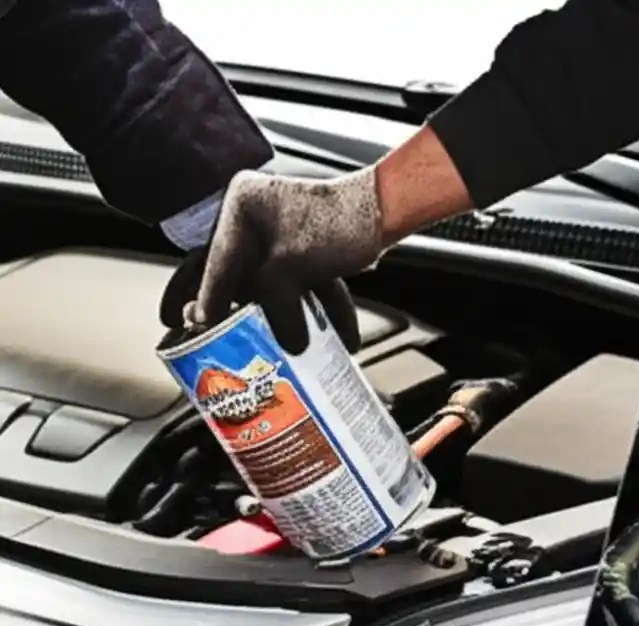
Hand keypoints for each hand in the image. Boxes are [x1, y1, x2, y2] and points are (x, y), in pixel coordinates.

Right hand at [159, 166, 387, 353]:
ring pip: (276, 283)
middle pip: (239, 271)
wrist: (386, 208)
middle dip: (230, 307)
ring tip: (275, 347)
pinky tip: (336, 341)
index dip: (204, 296)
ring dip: (281, 316)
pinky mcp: (314, 249)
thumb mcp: (289, 268)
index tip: (192, 322)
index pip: (215, 259)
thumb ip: (271, 303)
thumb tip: (281, 341)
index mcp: (242, 205)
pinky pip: (309, 286)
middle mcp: (260, 215)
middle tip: (205, 332)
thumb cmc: (336, 223)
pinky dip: (322, 312)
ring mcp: (287, 233)